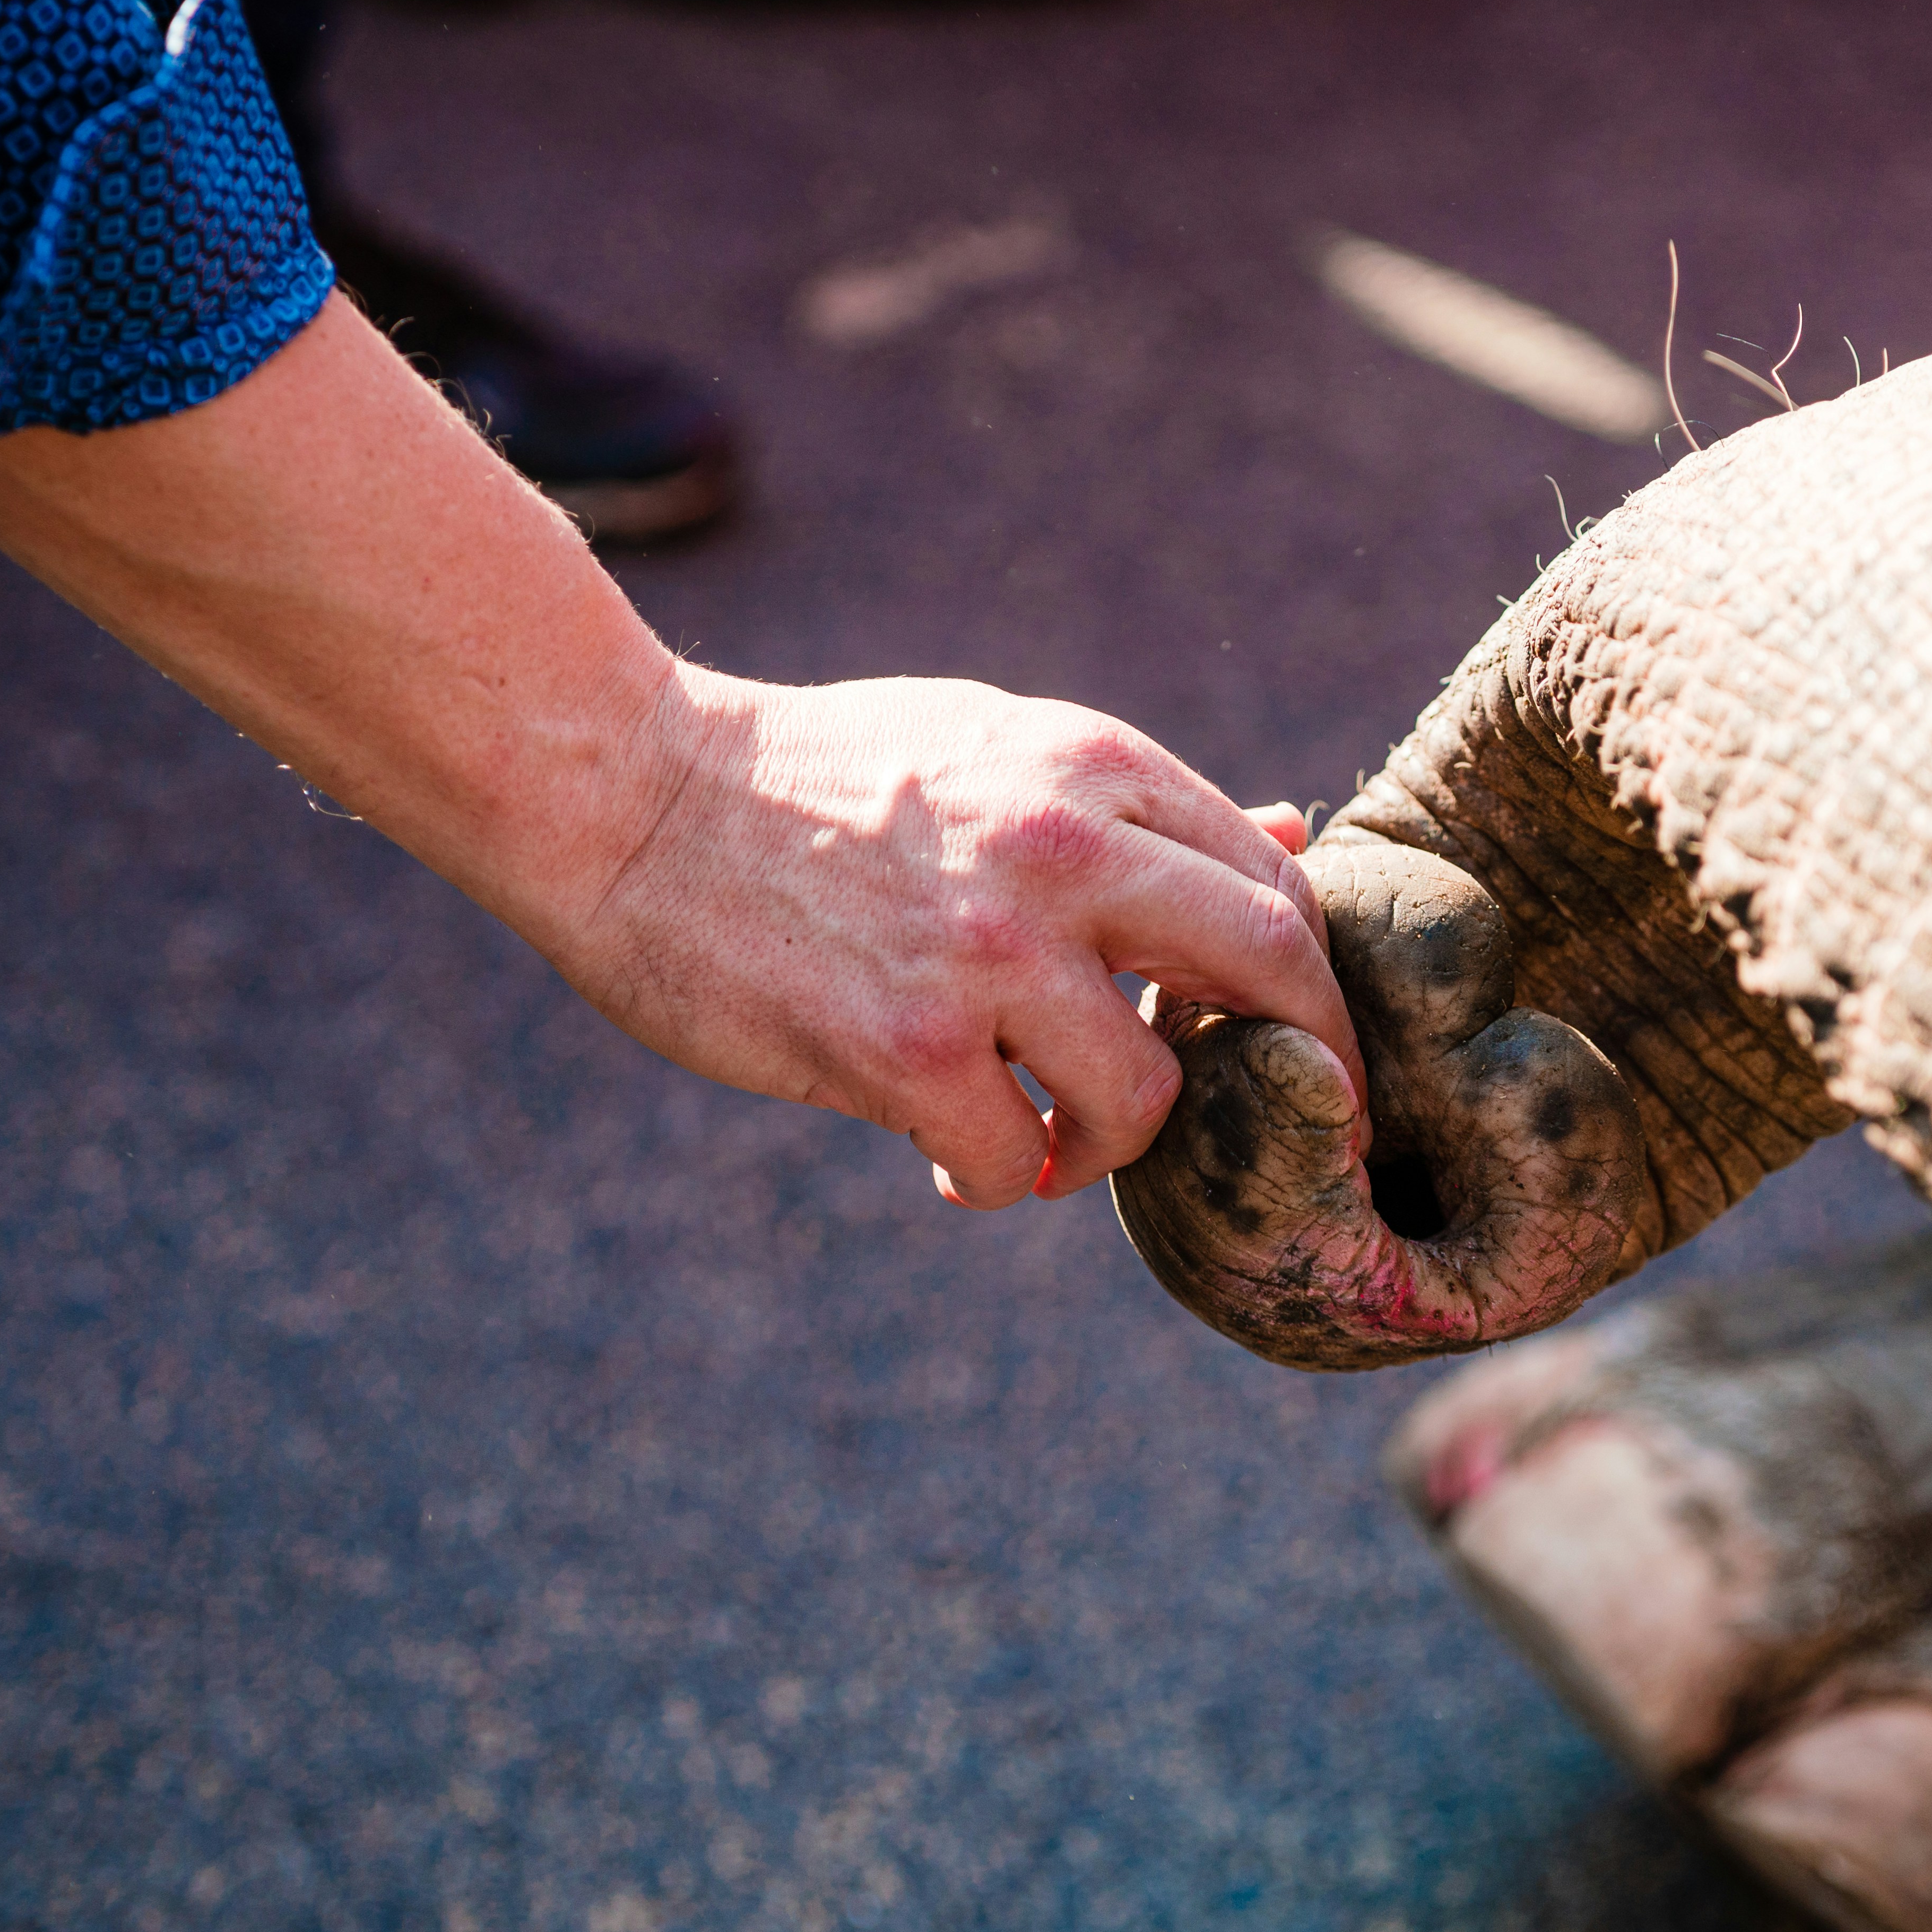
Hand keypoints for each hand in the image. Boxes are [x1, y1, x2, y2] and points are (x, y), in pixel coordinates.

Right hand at [572, 661, 1365, 1207]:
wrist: (625, 790)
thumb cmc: (818, 778)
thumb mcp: (1002, 748)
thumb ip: (1142, 811)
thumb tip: (1297, 837)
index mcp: (1095, 768)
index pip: (1275, 889)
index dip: (1305, 988)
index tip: (1297, 1051)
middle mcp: (1063, 849)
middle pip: (1270, 971)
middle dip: (1306, 1069)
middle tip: (1291, 1136)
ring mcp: (986, 951)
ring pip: (1150, 1098)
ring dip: (1113, 1148)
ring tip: (1050, 1145)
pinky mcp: (903, 1045)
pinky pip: (1015, 1165)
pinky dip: (997, 1183)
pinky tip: (948, 1162)